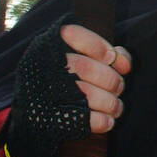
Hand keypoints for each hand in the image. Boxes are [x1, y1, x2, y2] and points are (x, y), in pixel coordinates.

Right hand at [5, 20, 131, 156]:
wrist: (32, 113)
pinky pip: (87, 120)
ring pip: (89, 94)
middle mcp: (44, 68)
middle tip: (118, 87)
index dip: (99, 45)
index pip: (73, 35)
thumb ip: (103, 52)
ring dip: (112, 103)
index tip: (110, 57)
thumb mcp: (75, 56)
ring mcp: (46, 94)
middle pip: (86, 67)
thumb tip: (124, 63)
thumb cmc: (63, 78)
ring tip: (116, 106)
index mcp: (47, 47)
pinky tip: (107, 120)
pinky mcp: (52, 119)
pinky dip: (104, 121)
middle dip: (111, 79)